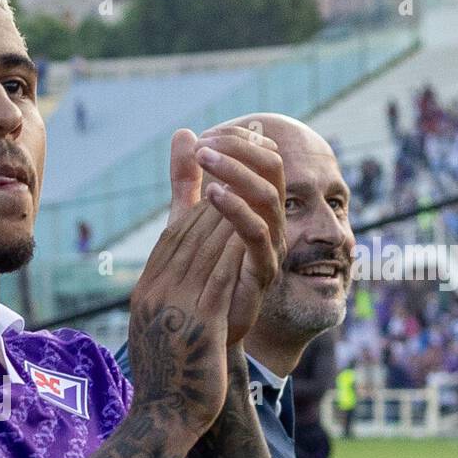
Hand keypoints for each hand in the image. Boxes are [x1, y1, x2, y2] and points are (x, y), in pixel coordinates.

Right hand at [126, 131, 241, 436]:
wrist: (162, 417)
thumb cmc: (169, 375)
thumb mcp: (164, 326)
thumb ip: (175, 291)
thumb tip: (182, 272)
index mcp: (146, 291)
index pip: (173, 235)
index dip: (198, 199)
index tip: (224, 176)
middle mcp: (156, 292)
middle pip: (188, 231)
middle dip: (218, 191)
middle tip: (242, 164)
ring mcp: (174, 306)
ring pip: (204, 246)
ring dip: (230, 209)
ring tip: (254, 181)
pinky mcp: (198, 323)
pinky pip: (220, 275)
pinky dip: (236, 246)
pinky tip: (256, 225)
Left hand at [191, 124, 285, 344]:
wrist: (201, 325)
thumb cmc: (200, 270)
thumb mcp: (187, 217)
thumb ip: (187, 179)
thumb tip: (184, 132)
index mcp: (260, 203)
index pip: (264, 156)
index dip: (239, 140)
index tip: (205, 136)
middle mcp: (273, 219)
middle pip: (272, 168)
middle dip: (239, 150)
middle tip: (203, 146)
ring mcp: (271, 244)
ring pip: (268, 195)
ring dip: (236, 171)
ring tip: (205, 160)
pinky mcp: (262, 269)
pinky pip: (257, 233)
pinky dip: (236, 209)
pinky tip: (212, 194)